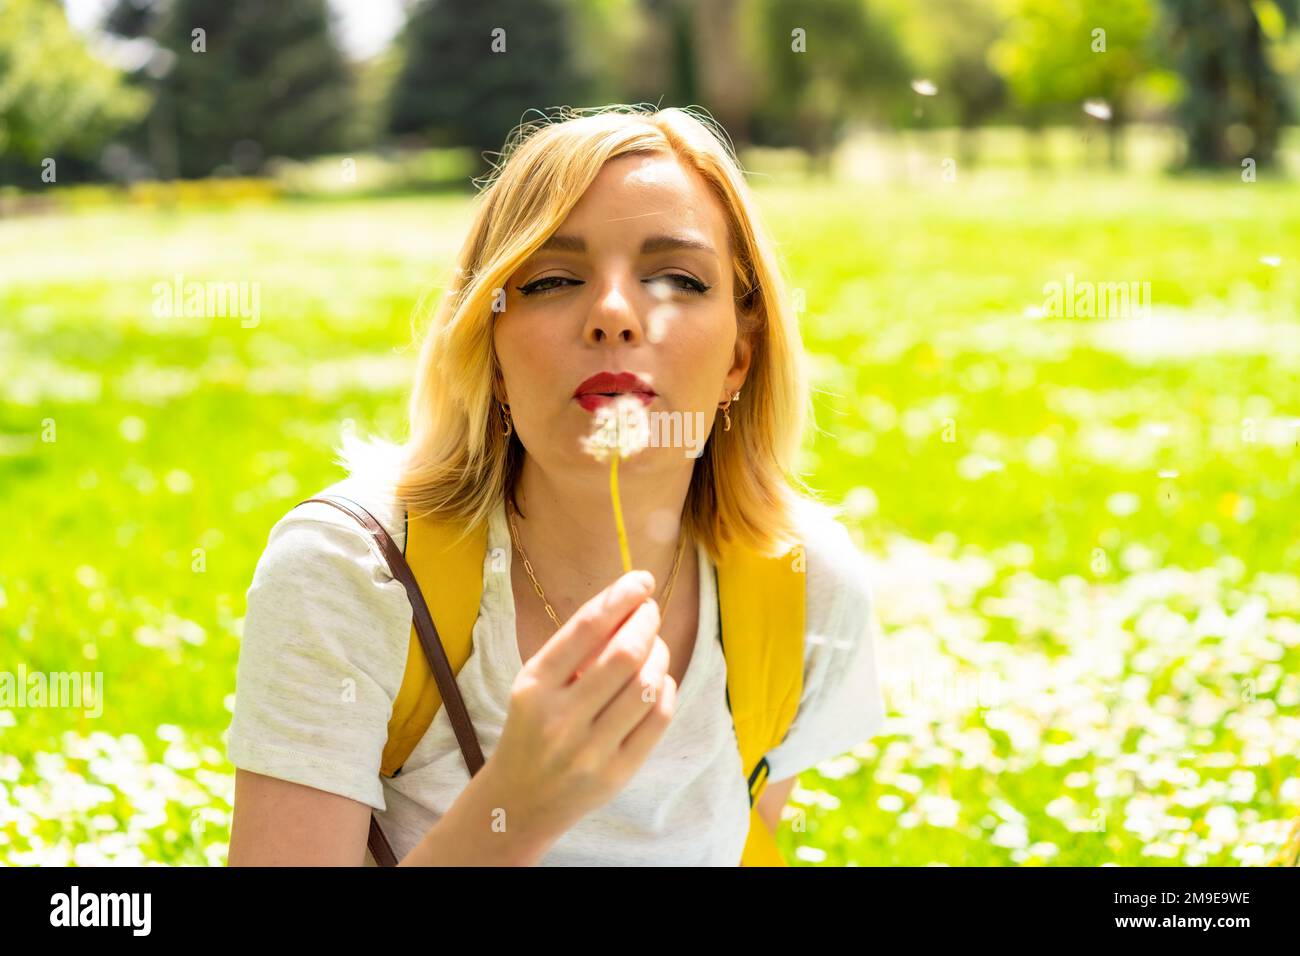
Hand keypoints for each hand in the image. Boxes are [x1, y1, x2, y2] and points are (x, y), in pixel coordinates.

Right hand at [484, 569, 675, 845]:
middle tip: (650, 610)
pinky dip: (665, 688)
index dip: (619, 597)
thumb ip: (575, 650)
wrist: (519, 801)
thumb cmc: (532, 729)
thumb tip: (628, 604)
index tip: (640, 579)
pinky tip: (658, 679)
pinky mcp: (617, 773)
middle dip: (646, 621)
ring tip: (654, 644)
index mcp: (534, 686)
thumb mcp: (535, 685)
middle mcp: (560, 719)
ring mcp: (590, 750)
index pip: (585, 628)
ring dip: (659, 653)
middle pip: (624, 654)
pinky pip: (657, 718)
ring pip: (646, 685)